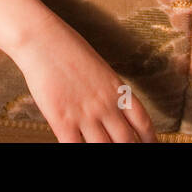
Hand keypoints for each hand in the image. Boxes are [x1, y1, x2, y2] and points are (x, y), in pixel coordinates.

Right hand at [13, 25, 157, 142]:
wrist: (42, 39)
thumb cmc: (66, 47)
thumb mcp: (97, 68)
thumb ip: (106, 91)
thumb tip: (109, 109)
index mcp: (117, 89)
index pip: (142, 121)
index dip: (149, 138)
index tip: (149, 144)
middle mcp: (105, 104)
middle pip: (125, 140)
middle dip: (128, 148)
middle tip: (125, 150)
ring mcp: (85, 114)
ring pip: (103, 148)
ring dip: (105, 152)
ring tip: (102, 151)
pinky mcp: (62, 121)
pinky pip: (75, 147)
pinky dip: (80, 151)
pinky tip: (78, 148)